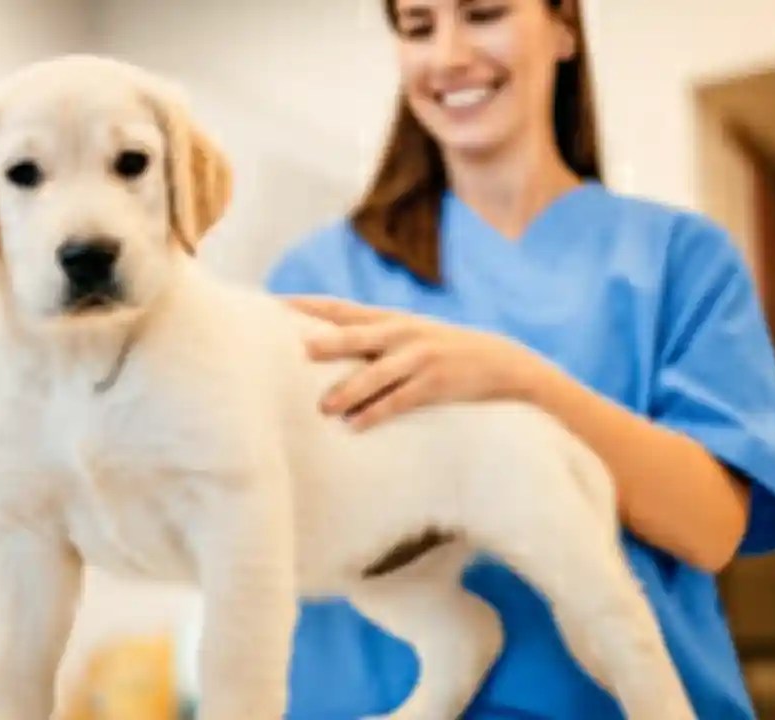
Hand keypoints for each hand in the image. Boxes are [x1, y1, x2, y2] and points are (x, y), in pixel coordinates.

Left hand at [285, 295, 547, 429]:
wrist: (501, 362)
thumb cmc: (439, 352)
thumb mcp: (406, 334)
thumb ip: (368, 337)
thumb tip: (314, 347)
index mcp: (389, 318)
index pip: (339, 308)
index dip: (307, 305)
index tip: (273, 305)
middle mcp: (401, 332)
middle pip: (357, 334)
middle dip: (329, 342)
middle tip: (300, 350)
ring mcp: (420, 357)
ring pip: (378, 373)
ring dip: (350, 390)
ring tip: (324, 407)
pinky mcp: (436, 383)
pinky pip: (401, 400)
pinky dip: (377, 412)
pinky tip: (356, 425)